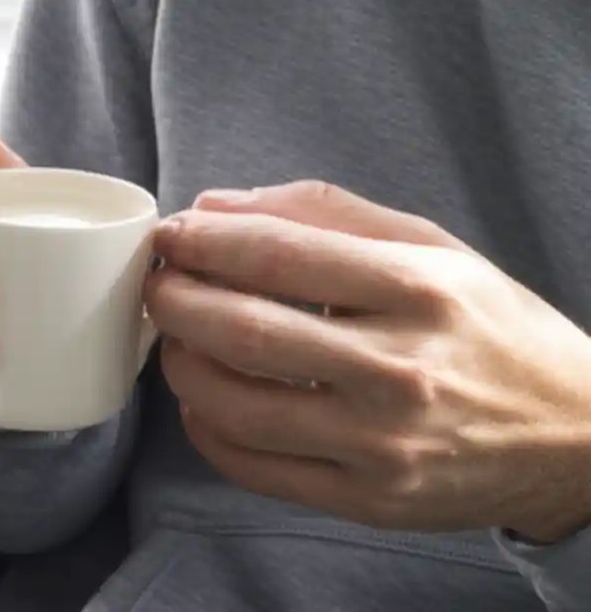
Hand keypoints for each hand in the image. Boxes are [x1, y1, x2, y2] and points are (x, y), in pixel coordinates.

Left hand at [146, 180, 590, 542]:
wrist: (573, 437)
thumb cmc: (488, 329)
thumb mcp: (430, 247)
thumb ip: (321, 214)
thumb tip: (214, 206)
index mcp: (420, 290)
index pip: (279, 254)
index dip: (205, 240)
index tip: (170, 233)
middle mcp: (401, 370)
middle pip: (246, 330)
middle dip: (177, 300)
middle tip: (157, 285)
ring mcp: (382, 445)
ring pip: (237, 406)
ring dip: (182, 365)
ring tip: (178, 339)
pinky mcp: (368, 501)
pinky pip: (254, 468)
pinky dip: (206, 430)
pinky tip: (201, 402)